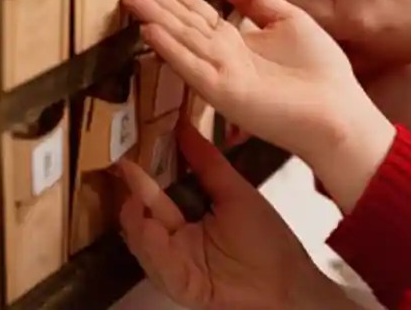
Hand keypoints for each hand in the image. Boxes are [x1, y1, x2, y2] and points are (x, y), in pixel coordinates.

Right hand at [116, 123, 357, 309]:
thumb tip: (184, 124)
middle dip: (133, 197)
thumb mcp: (234, 191)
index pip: (153, 200)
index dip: (140, 179)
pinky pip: (164, 270)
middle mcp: (174, 245)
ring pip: (146, 247)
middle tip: (122, 168)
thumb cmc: (265, 237)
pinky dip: (155, 251)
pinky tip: (150, 230)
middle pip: (143, 222)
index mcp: (183, 223)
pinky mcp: (184, 286)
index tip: (128, 152)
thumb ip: (206, 161)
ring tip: (134, 200)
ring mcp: (176, 267)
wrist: (289, 279)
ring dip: (137, 225)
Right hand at [121, 0, 393, 211]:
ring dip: (153, 18)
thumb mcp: (287, 18)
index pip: (194, 10)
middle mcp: (221, 57)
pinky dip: (171, 49)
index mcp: (235, 40)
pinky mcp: (226, 93)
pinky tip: (149, 31)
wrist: (340, 112)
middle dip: (153, 1)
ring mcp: (221, 75)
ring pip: (180, 40)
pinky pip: (193, 66)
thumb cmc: (320, 72)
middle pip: (180, 22)